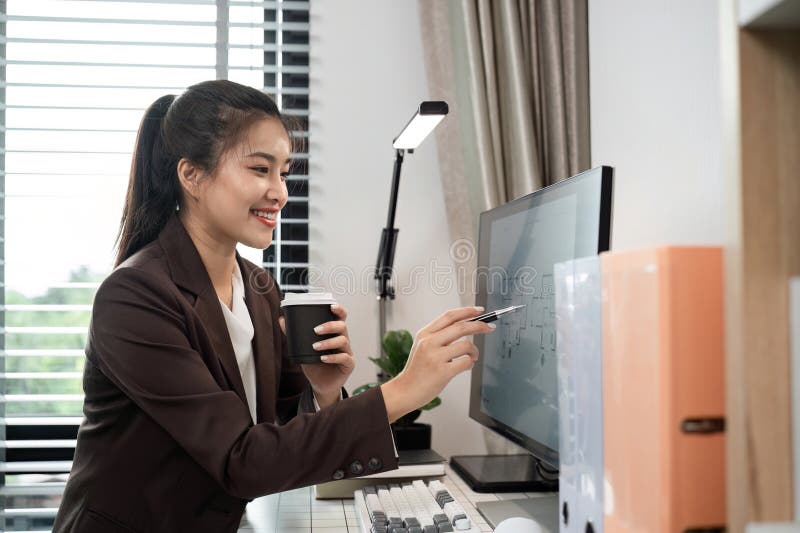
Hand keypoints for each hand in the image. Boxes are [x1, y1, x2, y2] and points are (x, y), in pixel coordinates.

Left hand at [279, 304, 353, 408]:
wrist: (320, 384)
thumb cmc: (314, 364)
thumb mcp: (303, 348)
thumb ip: (294, 335)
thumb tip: (282, 320)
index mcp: (334, 333)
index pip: (340, 317)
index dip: (339, 310)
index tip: (331, 306)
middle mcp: (343, 340)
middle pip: (342, 326)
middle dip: (329, 326)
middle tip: (315, 330)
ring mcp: (347, 352)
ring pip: (343, 341)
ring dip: (328, 342)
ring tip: (315, 346)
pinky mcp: (349, 364)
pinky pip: (344, 357)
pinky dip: (333, 357)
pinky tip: (323, 358)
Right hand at [380, 306, 494, 422]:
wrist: (406, 390)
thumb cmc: (417, 370)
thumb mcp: (422, 346)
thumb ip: (439, 336)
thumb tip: (465, 326)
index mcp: (424, 334)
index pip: (449, 316)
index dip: (466, 311)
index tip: (479, 310)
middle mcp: (429, 343)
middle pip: (461, 327)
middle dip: (479, 325)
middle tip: (489, 327)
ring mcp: (435, 357)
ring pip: (466, 345)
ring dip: (475, 350)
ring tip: (473, 356)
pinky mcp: (442, 372)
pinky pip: (466, 362)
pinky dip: (470, 363)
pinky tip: (466, 365)